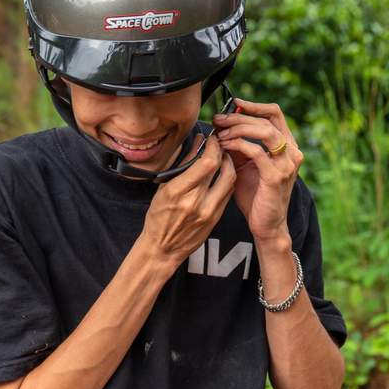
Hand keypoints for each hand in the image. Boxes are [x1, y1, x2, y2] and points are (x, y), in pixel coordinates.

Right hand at [139, 135, 235, 263]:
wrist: (163, 248)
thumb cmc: (158, 217)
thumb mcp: (163, 189)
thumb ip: (181, 166)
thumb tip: (196, 143)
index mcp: (177, 192)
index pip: (206, 162)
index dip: (212, 146)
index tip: (210, 139)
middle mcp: (195, 201)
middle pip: (220, 168)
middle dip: (221, 151)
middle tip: (219, 144)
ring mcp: (208, 211)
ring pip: (229, 179)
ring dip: (228, 164)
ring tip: (222, 157)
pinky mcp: (216, 218)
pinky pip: (228, 192)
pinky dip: (227, 179)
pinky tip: (222, 173)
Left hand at [214, 98, 301, 243]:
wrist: (266, 225)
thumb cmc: (255, 196)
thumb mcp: (245, 166)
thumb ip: (239, 147)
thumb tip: (221, 127)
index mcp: (287, 146)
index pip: (275, 114)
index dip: (254, 106)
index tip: (233, 103)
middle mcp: (292, 152)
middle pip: (267, 120)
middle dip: (239, 117)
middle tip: (218, 119)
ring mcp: (286, 164)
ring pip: (265, 132)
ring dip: (239, 129)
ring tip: (220, 133)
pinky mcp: (276, 176)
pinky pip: (256, 152)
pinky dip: (238, 145)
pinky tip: (225, 147)